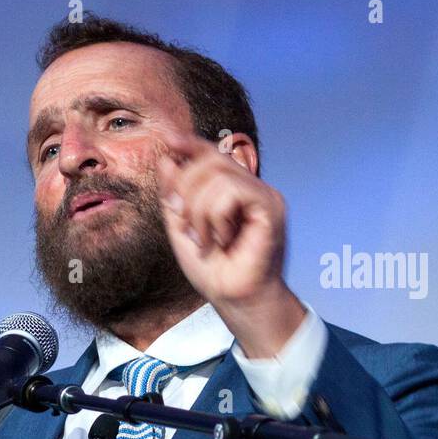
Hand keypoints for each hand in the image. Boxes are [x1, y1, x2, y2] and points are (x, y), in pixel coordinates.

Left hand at [156, 130, 303, 357]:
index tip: (168, 139)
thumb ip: (174, 195)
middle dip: (185, 191)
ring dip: (199, 212)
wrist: (234, 299)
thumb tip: (167, 158)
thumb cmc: (213, 270)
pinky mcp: (270, 207)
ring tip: (205, 240)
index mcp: (232, 190)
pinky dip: (216, 217)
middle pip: (209, 160)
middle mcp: (250, 187)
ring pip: (218, 176)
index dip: (190, 143)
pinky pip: (232, 192)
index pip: (210, 154)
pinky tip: (221, 239)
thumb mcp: (182, 227)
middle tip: (187, 227)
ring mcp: (264, 195)